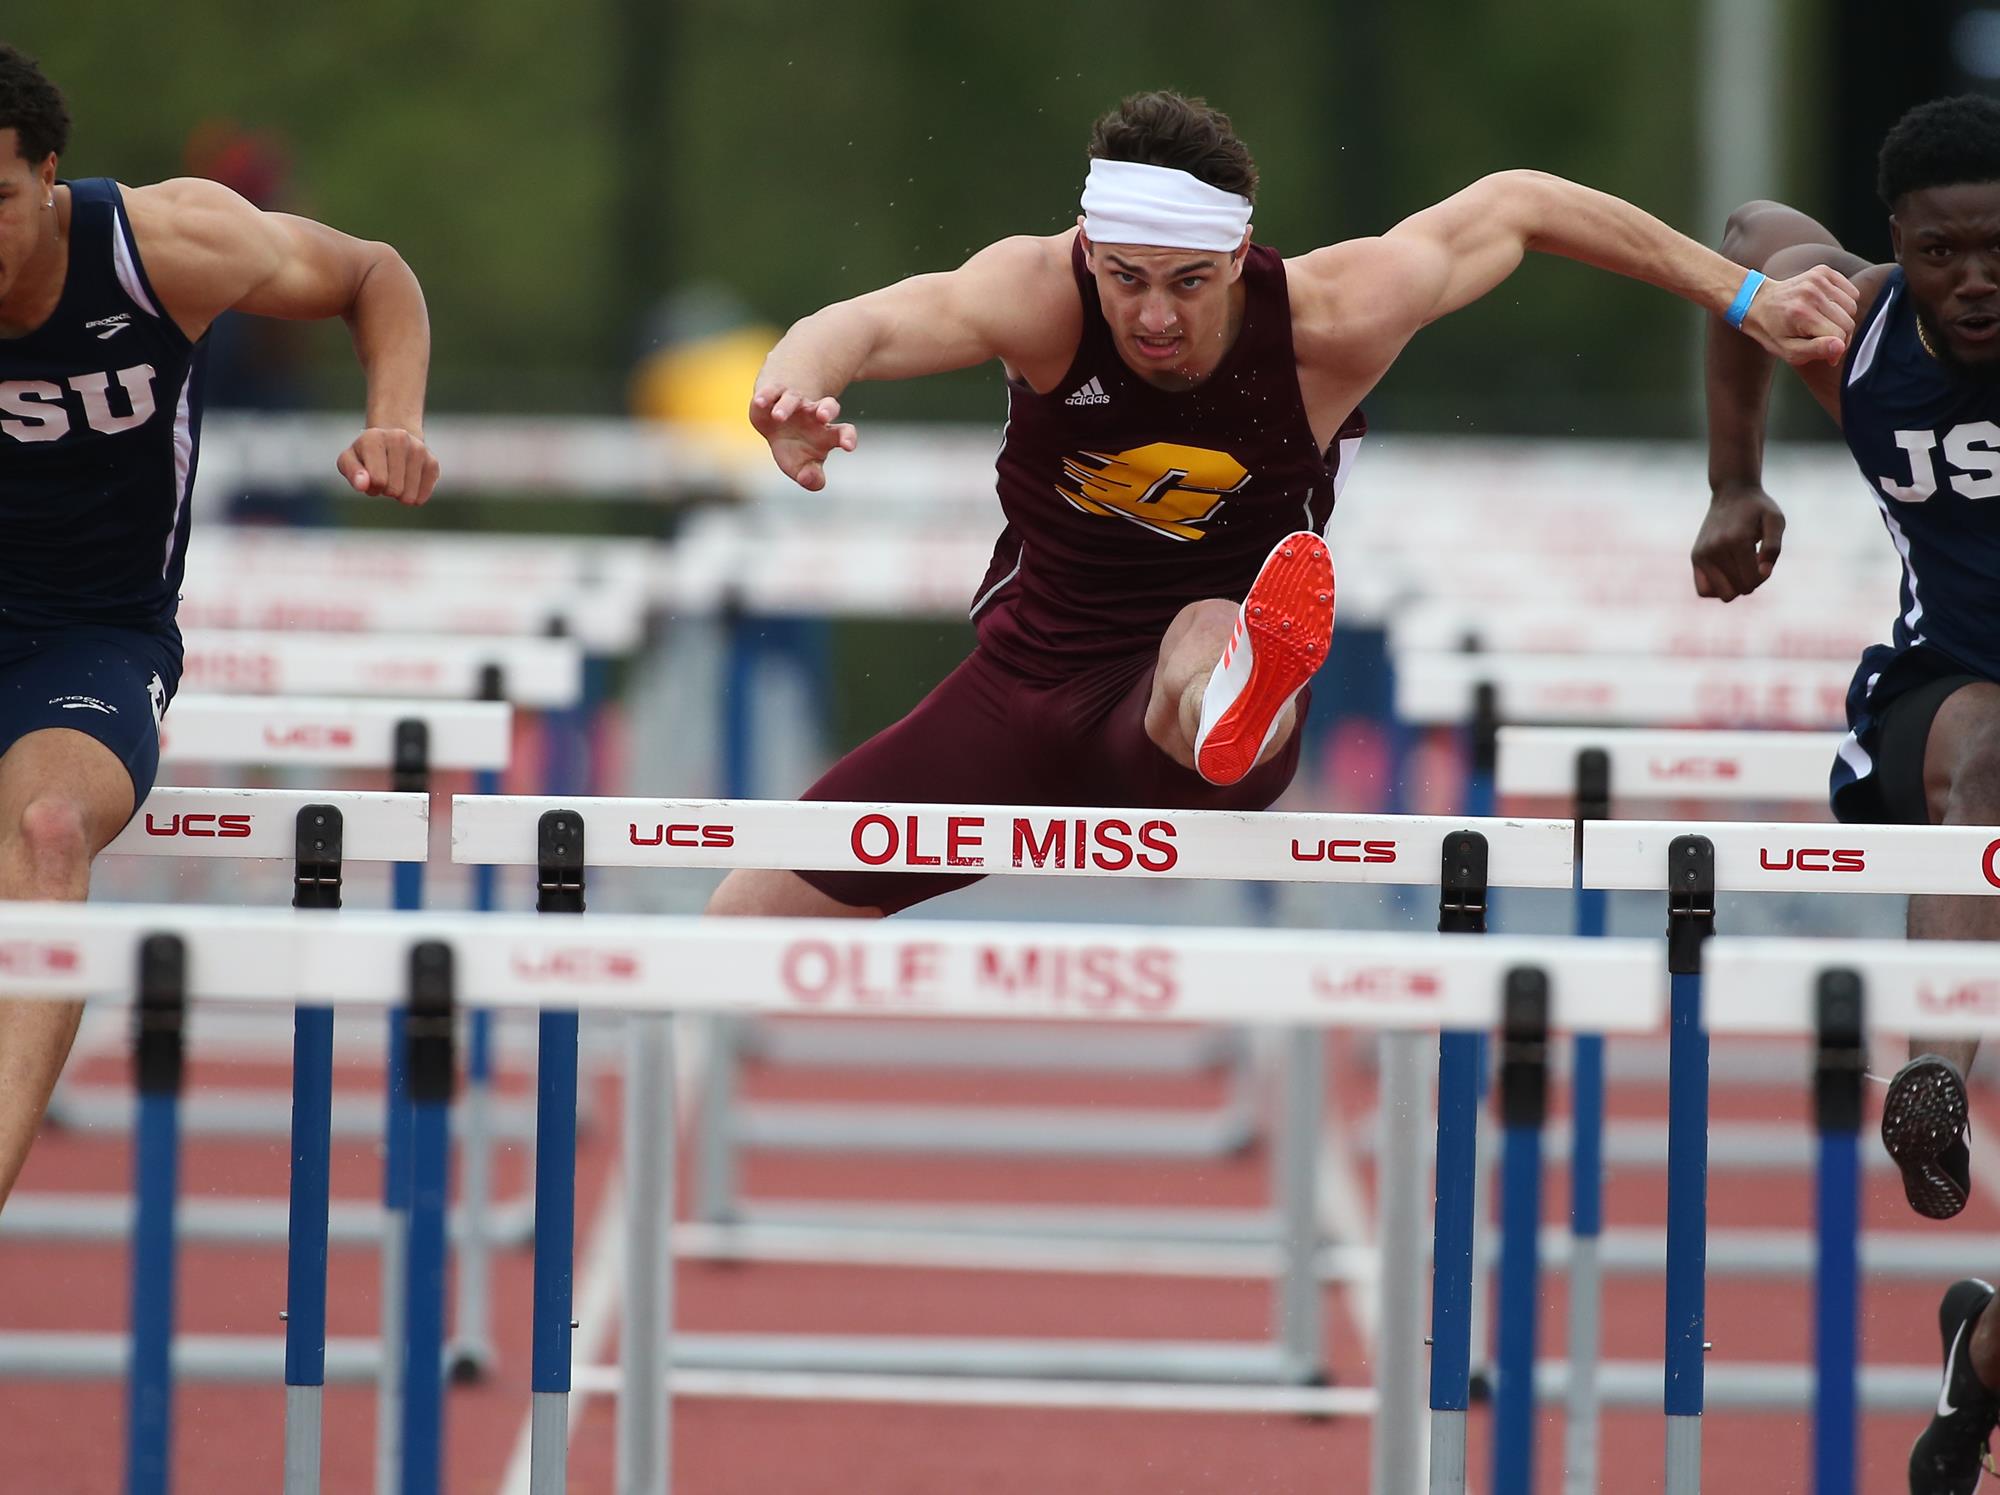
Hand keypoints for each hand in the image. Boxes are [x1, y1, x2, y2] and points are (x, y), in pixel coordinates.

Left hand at [336, 427, 438, 505]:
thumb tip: (362, 485)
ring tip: (395, 478)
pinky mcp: (432, 462)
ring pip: (409, 496)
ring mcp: (419, 449)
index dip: (372, 487)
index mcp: (374, 438)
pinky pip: (422, 496)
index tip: (369, 478)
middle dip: (386, 491)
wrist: (392, 440)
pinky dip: (414, 496)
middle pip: (394, 489)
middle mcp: (400, 439)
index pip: (378, 480)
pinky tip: (408, 482)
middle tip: (383, 478)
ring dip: (400, 494)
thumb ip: (352, 473)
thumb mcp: (349, 461)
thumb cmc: (366, 455)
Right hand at [749, 385, 857, 490]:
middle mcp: (814, 413)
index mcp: (828, 432)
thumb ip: (812, 479)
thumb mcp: (803, 467)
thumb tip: (807, 479)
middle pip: (828, 406)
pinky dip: (766, 396)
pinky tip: (760, 402)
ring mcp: (794, 401)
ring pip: (794, 399)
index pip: (844, 431)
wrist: (775, 422)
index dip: (848, 437)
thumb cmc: (795, 449)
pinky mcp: (773, 394)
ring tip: (778, 417)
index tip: (848, 446)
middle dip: (827, 410)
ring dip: (787, 406)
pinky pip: (771, 391)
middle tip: (822, 416)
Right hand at [1692, 484, 1784, 600]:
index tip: (1764, 560)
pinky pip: (1703, 591)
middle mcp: (1715, 549)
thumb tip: (1764, 573)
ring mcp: (1702, 555)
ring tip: (1740, 568)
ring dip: (1735, 587)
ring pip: (1721, 594)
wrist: (1731, 493)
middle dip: (1750, 582)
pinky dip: (1717, 590)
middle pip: (1737, 590)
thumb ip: (1774, 547)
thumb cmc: (1757, 508)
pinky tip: (1727, 575)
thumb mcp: (1775, 520)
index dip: (1763, 576)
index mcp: (1736, 540)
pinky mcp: (1695, 558)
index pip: (1751, 581)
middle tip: (1753, 563)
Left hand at [1738, 264, 1857, 366]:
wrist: (1756, 302)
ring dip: (1842, 318)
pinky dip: (1844, 303)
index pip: (1839, 335)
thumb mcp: (1788, 350)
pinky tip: (1827, 308)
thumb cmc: (1772, 330)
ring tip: (1823, 323)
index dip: (1836, 349)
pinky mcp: (1823, 271)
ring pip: (1852, 306)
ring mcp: (1818, 280)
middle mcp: (1811, 294)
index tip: (1828, 355)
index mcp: (1802, 314)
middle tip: (1825, 340)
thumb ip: (1815, 350)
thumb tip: (1840, 347)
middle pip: (1848, 321)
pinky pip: (1851, 292)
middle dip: (1841, 336)